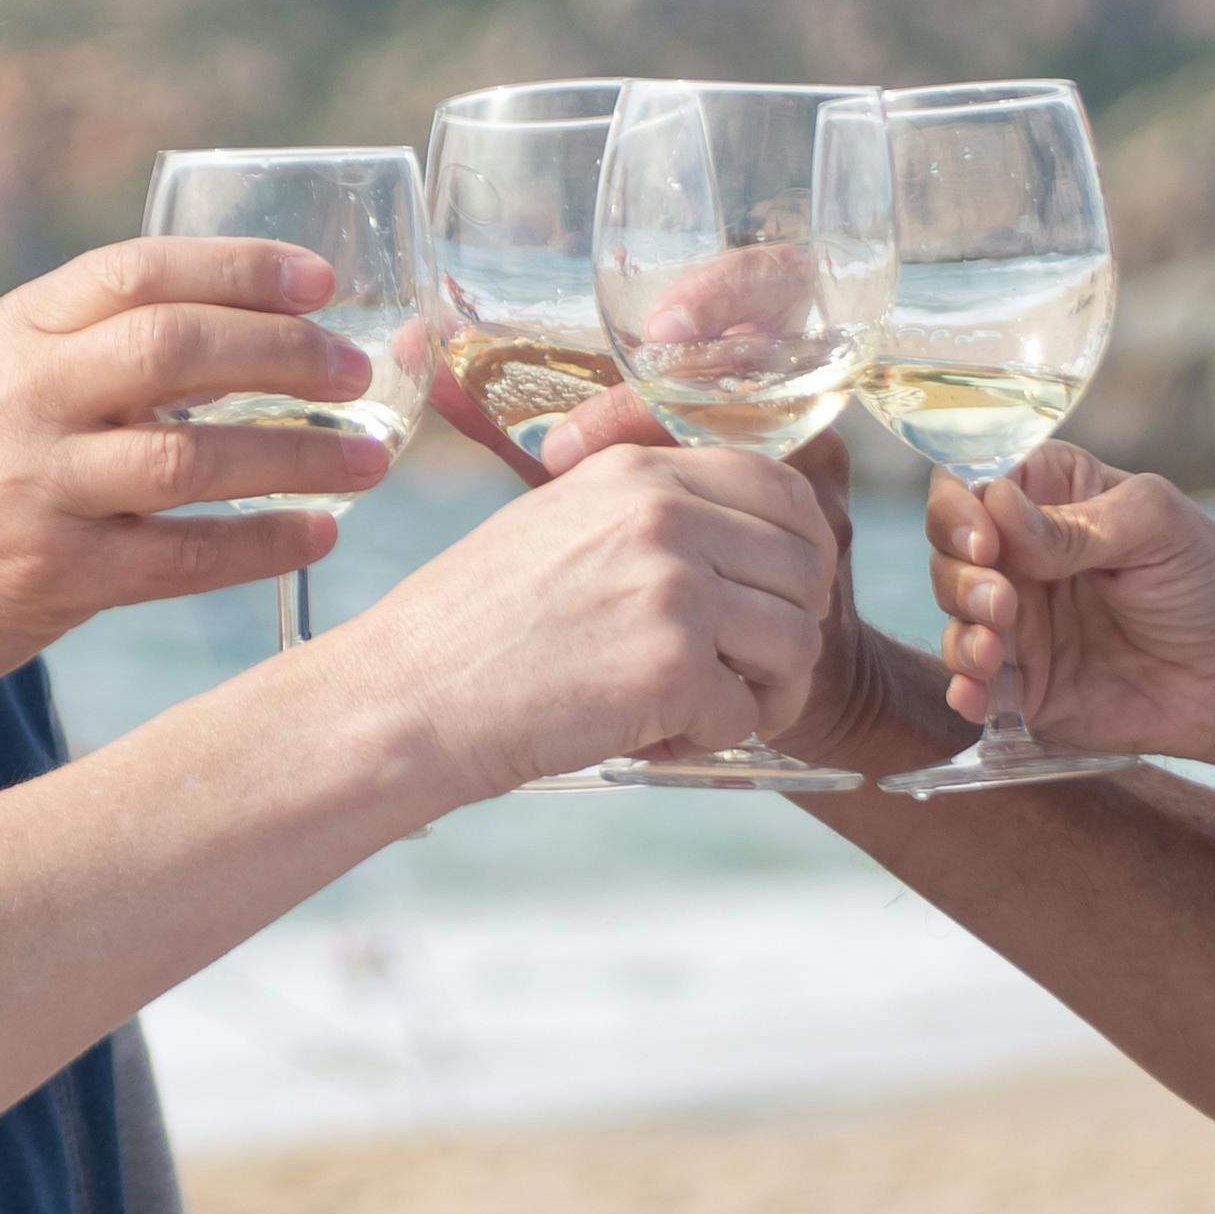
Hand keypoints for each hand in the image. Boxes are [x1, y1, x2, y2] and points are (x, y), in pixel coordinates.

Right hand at [0, 239, 386, 774]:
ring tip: (369, 460)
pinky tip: (315, 535)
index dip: (241, 267)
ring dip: (300, 456)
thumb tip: (236, 336)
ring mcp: (32, 486)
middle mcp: (19, 396)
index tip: (322, 279)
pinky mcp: (48, 575)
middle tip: (359, 372)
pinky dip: (261, 544)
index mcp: (8, 332)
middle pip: (178, 347)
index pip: (137, 271)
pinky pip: (183, 555)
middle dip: (289, 355)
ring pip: (193, 455)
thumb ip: (83, 357)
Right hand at [315, 438, 839, 799]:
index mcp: (641, 473)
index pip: (783, 488)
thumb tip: (741, 540)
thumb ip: (649, 515)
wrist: (408, 697)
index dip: (802, 552)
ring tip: (697, 713)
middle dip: (789, 633)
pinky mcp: (674, 667)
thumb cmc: (472, 627)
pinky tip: (649, 736)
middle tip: (742, 675)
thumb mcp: (560, 524)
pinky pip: (746, 714)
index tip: (780, 598)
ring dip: (763, 694)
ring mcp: (675, 589)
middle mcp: (667, 517)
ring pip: (796, 645)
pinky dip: (709, 740)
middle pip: (807, 571)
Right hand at [933, 447, 1214, 821]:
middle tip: (1001, 603)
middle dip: (960, 575)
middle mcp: (1023, 556)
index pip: (973, 484)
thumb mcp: (1154, 528)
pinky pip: (975, 684)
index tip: (985, 541)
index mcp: (1051, 498)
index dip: (961, 509)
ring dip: (961, 633)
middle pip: (950, 550)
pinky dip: (965, 688)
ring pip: (953, 616)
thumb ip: (1073, 525)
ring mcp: (1019, 622)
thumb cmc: (1209, 584)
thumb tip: (995, 504)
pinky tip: (976, 695)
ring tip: (994, 651)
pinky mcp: (1025, 685)